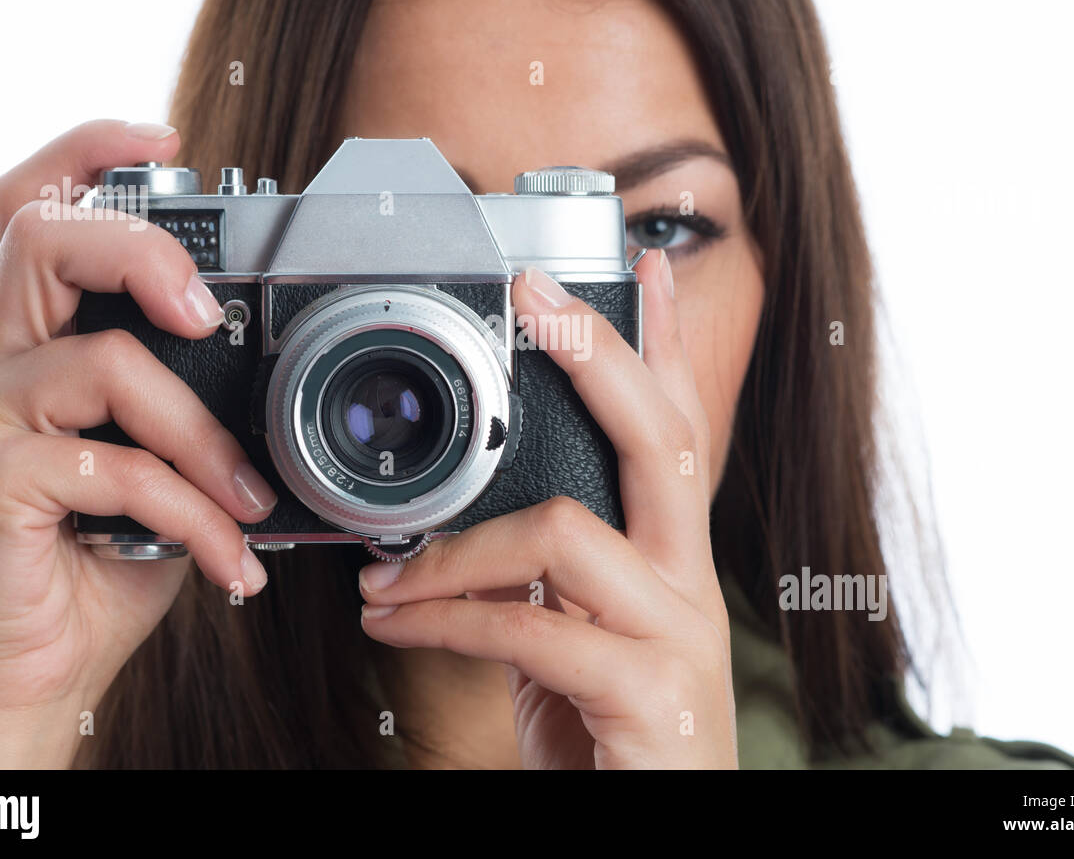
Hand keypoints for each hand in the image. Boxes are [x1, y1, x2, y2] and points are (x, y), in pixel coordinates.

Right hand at [0, 120, 275, 767]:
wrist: (33, 676)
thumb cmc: (93, 567)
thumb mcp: (151, 468)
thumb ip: (180, 407)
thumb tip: (266, 377)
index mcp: (27, 348)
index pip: (29, 212)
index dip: (86, 153)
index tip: (166, 135)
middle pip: (40, 239)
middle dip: (144, 253)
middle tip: (211, 315)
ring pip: (107, 365)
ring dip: (204, 438)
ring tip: (248, 501)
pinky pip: (116, 466)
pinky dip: (191, 515)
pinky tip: (222, 560)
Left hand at [358, 250, 737, 767]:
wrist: (650, 830)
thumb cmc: (604, 735)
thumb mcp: (573, 640)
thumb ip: (546, 578)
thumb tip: (480, 524)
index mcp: (669, 560)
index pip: (676, 430)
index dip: (665, 345)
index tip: (644, 270)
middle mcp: (689, 584)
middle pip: (659, 440)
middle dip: (600, 354)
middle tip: (538, 298)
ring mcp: (679, 636)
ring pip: (566, 534)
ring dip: (456, 547)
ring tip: (385, 572)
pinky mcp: (648, 693)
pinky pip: (532, 628)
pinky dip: (446, 617)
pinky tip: (395, 620)